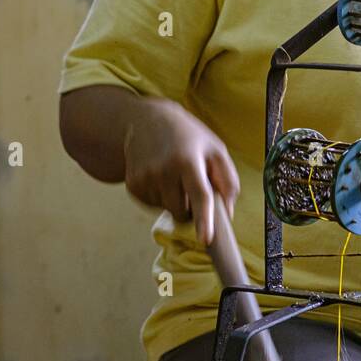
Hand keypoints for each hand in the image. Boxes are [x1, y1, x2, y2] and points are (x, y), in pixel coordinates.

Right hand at [122, 97, 239, 245]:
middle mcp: (164, 169)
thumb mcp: (215, 149)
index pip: (200, 195)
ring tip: (172, 174)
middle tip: (189, 183)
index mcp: (188, 159)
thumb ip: (228, 180)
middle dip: (189, 205)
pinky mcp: (133, 185)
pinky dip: (160, 197)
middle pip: (182, 211)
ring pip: (167, 210)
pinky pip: (153, 206)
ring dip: (174, 200)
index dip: (204, 219)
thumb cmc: (188, 137)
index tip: (205, 239)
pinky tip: (159, 176)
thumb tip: (226, 214)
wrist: (145, 121)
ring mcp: (145, 177)